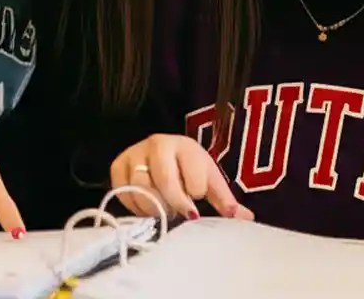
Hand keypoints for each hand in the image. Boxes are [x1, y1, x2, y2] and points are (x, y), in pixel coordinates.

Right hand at [110, 133, 252, 220]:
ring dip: (153, 206)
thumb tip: (245, 218)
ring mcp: (135, 153)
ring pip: (141, 189)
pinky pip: (123, 192)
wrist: (162, 152)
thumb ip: (225, 200)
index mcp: (186, 146)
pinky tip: (146, 207)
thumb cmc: (189, 170)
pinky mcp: (118, 165)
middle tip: (177, 213)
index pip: (193, 179)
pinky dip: (134, 206)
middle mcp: (158, 144)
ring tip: (163, 209)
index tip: (195, 207)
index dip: (194, 197)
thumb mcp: (209, 181)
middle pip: (165, 182)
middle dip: (173, 204)